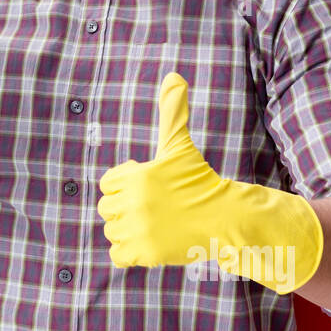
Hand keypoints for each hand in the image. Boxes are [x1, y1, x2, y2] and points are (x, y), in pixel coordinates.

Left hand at [96, 72, 322, 293]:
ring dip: (128, 230)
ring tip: (154, 224)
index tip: (150, 186)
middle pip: (106, 208)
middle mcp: (134, 202)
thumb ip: (172, 112)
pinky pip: (116, 255)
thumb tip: (173, 75)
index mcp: (137, 175)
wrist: (224, 218)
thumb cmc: (198, 180)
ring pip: (111, 231)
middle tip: (153, 207)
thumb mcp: (180, 146)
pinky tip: (149, 241)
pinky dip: (129, 252)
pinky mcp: (144, 254)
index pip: (108, 183)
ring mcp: (138, 230)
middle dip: (125, 208)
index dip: (126, 184)